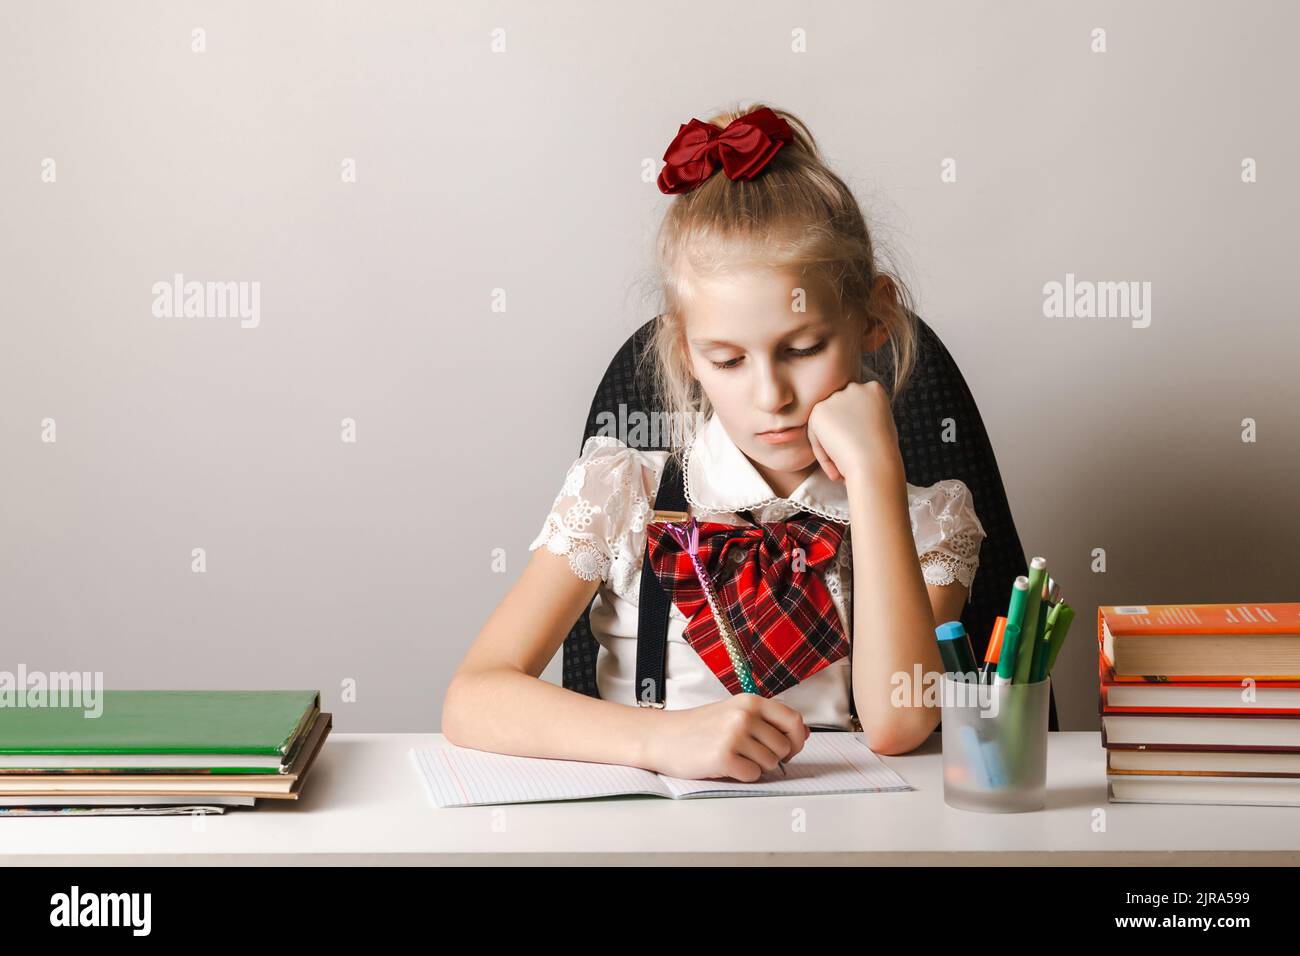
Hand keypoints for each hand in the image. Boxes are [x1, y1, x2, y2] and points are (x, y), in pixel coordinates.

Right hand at [645, 695, 808, 781]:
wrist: (664, 736)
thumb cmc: (700, 727)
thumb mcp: (735, 712)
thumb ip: (768, 720)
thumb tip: (803, 733)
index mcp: (750, 701)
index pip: (794, 720)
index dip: (796, 739)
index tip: (788, 748)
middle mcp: (745, 715)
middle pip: (784, 747)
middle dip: (774, 757)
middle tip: (751, 755)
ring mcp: (734, 735)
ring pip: (771, 763)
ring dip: (757, 767)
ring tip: (735, 757)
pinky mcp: (724, 757)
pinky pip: (753, 775)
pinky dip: (743, 776)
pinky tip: (726, 766)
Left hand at [805, 380, 904, 484]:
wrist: (874, 463)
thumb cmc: (882, 453)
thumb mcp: (881, 426)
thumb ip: (865, 416)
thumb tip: (849, 421)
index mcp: (874, 389)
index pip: (856, 407)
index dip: (856, 431)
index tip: (861, 449)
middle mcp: (855, 387)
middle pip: (839, 412)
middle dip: (841, 434)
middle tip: (848, 459)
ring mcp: (836, 397)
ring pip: (825, 423)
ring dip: (829, 445)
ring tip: (842, 468)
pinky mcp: (819, 410)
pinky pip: (814, 433)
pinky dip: (822, 453)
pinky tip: (835, 469)